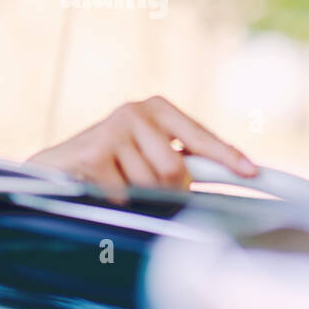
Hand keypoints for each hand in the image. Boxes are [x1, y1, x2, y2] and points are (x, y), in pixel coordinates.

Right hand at [26, 95, 257, 202]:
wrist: (55, 168)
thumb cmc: (111, 164)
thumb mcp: (151, 156)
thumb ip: (184, 163)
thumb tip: (225, 180)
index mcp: (159, 109)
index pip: (202, 137)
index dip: (228, 157)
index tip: (252, 173)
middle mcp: (137, 111)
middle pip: (176, 170)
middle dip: (168, 189)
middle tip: (146, 185)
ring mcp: (112, 129)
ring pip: (152, 184)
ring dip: (139, 194)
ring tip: (119, 182)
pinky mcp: (92, 152)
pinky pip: (124, 193)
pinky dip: (116, 199)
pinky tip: (101, 187)